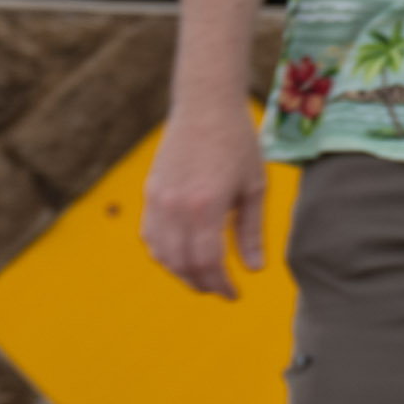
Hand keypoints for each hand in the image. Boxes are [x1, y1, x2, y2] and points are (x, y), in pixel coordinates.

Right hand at [141, 103, 272, 298]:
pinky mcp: (149, 193)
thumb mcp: (254, 188)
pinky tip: (183, 256)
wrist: (205, 108)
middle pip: (181, 263)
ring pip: (161, 252)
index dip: (221, 285)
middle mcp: (175, 207)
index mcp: (205, 206)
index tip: (235, 294)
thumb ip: (251, 231)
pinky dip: (164, 253)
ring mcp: (157, 200)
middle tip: (222, 291)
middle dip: (202, 284)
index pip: (207, 262)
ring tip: (205, 277)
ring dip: (181, 272)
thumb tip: (253, 269)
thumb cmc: (237, 145)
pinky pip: (150, 235)